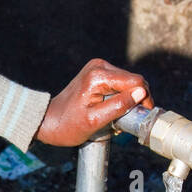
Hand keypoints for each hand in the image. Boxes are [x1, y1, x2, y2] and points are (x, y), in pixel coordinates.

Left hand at [36, 58, 151, 146]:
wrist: (48, 121)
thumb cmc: (68, 125)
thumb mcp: (95, 120)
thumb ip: (118, 106)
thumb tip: (141, 93)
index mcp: (99, 75)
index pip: (135, 82)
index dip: (144, 99)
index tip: (141, 116)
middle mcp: (100, 66)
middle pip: (134, 81)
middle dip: (136, 99)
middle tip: (129, 119)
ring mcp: (98, 67)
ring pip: (128, 82)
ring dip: (129, 99)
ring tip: (119, 116)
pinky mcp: (98, 72)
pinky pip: (119, 83)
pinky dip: (121, 96)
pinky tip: (113, 108)